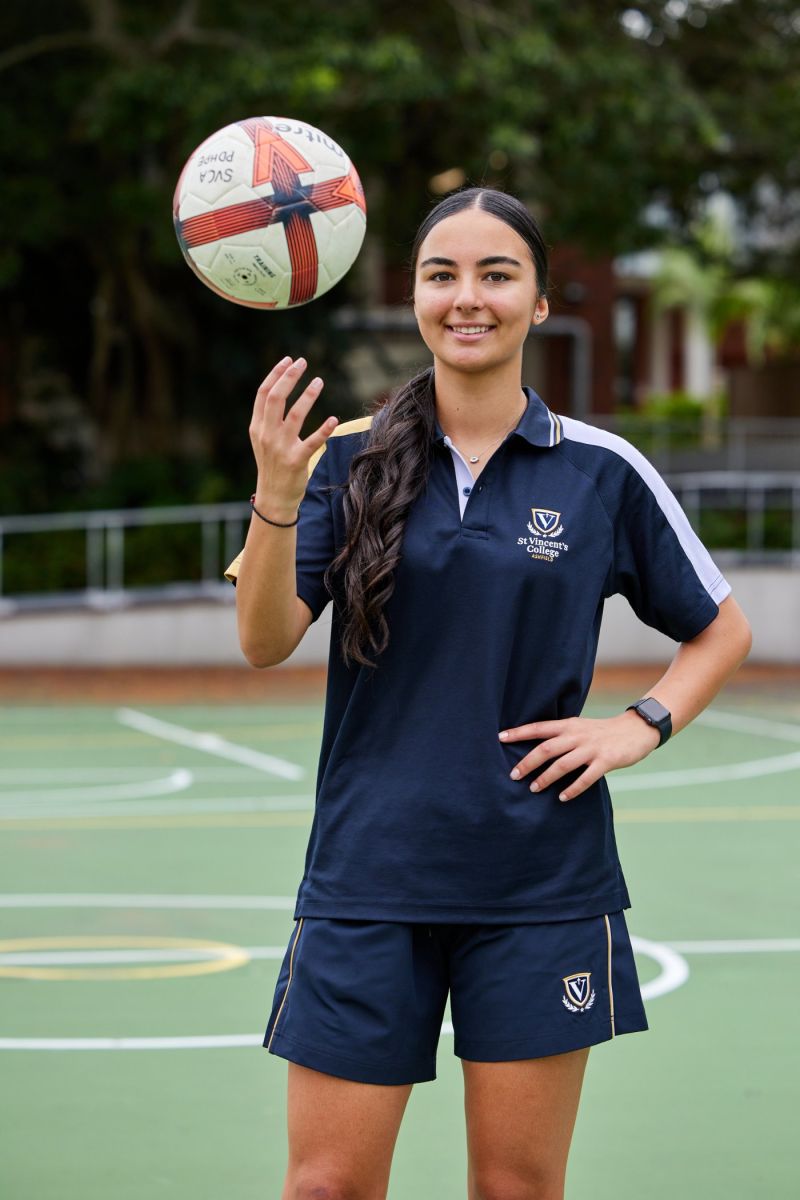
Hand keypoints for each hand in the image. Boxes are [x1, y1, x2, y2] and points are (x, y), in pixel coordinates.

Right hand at [248, 356, 337, 514]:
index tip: (288, 360)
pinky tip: (333, 419)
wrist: (273, 497)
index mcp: (257, 427)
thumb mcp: (263, 440)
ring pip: (295, 415)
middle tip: (302, 362)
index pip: (263, 394)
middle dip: (290, 376)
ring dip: (308, 395)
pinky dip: (323, 430)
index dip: (275, 374)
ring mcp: (280, 448)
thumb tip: (280, 389)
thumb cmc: (272, 465)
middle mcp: (267, 434)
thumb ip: (268, 418)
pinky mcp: (296, 461)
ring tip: (319, 381)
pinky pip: (312, 442)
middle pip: (276, 398)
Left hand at [498, 710, 661, 801]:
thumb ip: (561, 735)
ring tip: (533, 788)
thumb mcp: (580, 726)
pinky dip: (573, 788)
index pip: (539, 727)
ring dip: (547, 777)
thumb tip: (536, 747)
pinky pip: (586, 778)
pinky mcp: (606, 761)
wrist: (637, 729)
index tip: (500, 737)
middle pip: (547, 748)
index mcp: (569, 725)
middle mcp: (577, 736)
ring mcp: (592, 749)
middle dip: (528, 762)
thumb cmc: (603, 731)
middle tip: (513, 775)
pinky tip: (562, 797)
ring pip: (563, 764)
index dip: (519, 732)